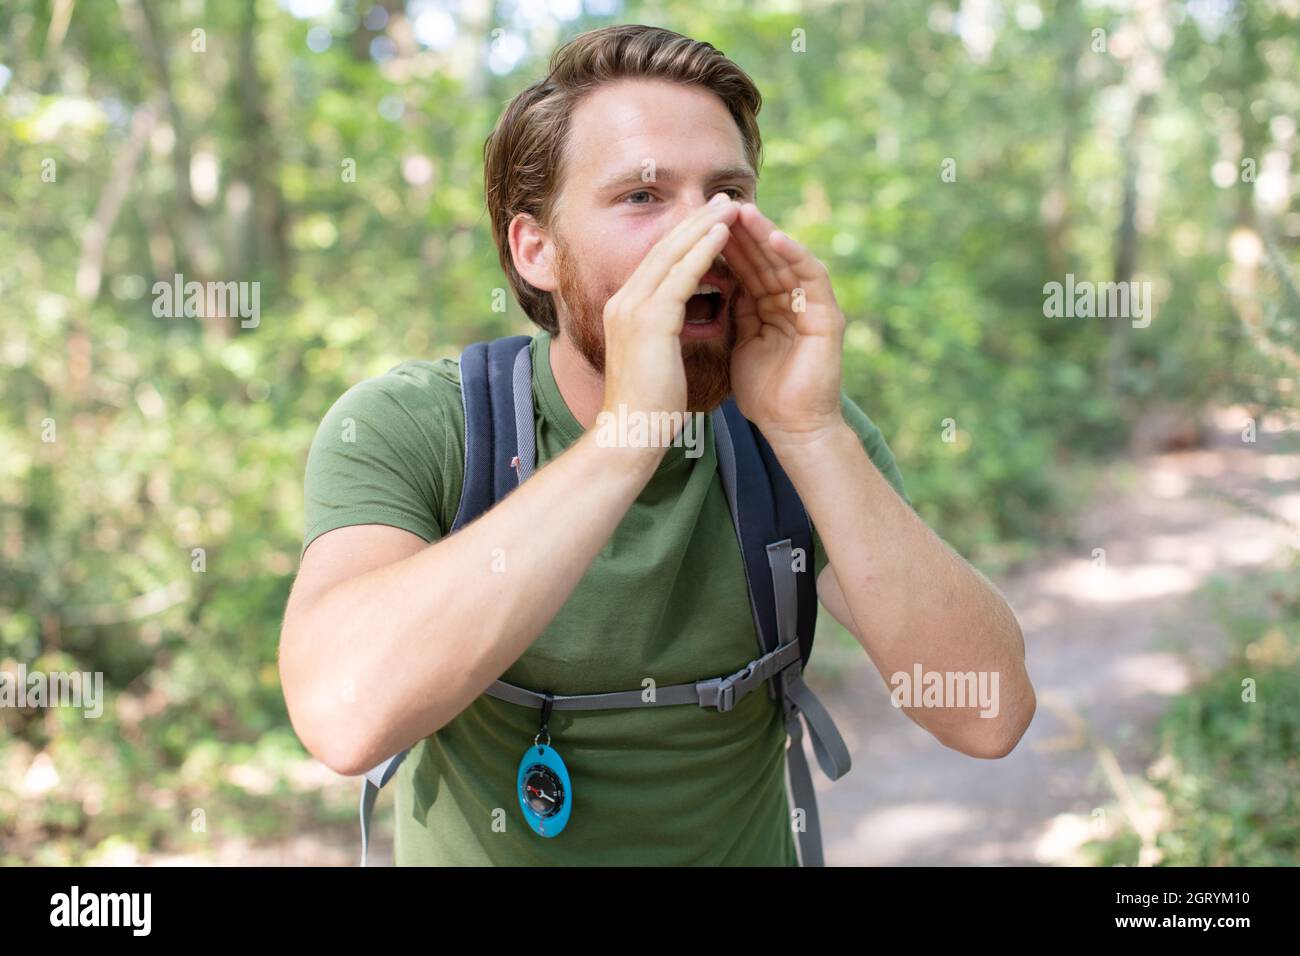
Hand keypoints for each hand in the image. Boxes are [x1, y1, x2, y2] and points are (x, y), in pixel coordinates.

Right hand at [600, 193, 738, 432]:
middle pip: (662, 248)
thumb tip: (679, 322)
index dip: (683, 237)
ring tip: (730, 207)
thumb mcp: (654, 358)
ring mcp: (632, 308)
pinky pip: (682, 275)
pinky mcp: (650, 320)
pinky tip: (724, 236)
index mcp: (623, 309)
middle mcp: (623, 301)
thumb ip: (662, 332)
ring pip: (672, 254)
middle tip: (723, 200)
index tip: (710, 220)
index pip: (656, 262)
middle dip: (694, 221)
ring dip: (703, 227)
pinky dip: (703, 251)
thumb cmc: (648, 406)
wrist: (630, 433)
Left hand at [723, 202, 845, 446]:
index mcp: (770, 306)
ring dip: (766, 233)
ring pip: (788, 259)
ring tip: (743, 211)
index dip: (723, 244)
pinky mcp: (828, 315)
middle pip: (765, 256)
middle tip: (718, 202)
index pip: (746, 265)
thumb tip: (714, 282)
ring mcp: (812, 306)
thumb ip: (735, 311)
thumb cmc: (763, 393)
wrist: (789, 428)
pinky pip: (812, 276)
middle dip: (741, 230)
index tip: (697, 222)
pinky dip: (794, 255)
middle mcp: (793, 300)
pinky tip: (774, 237)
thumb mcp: (739, 343)